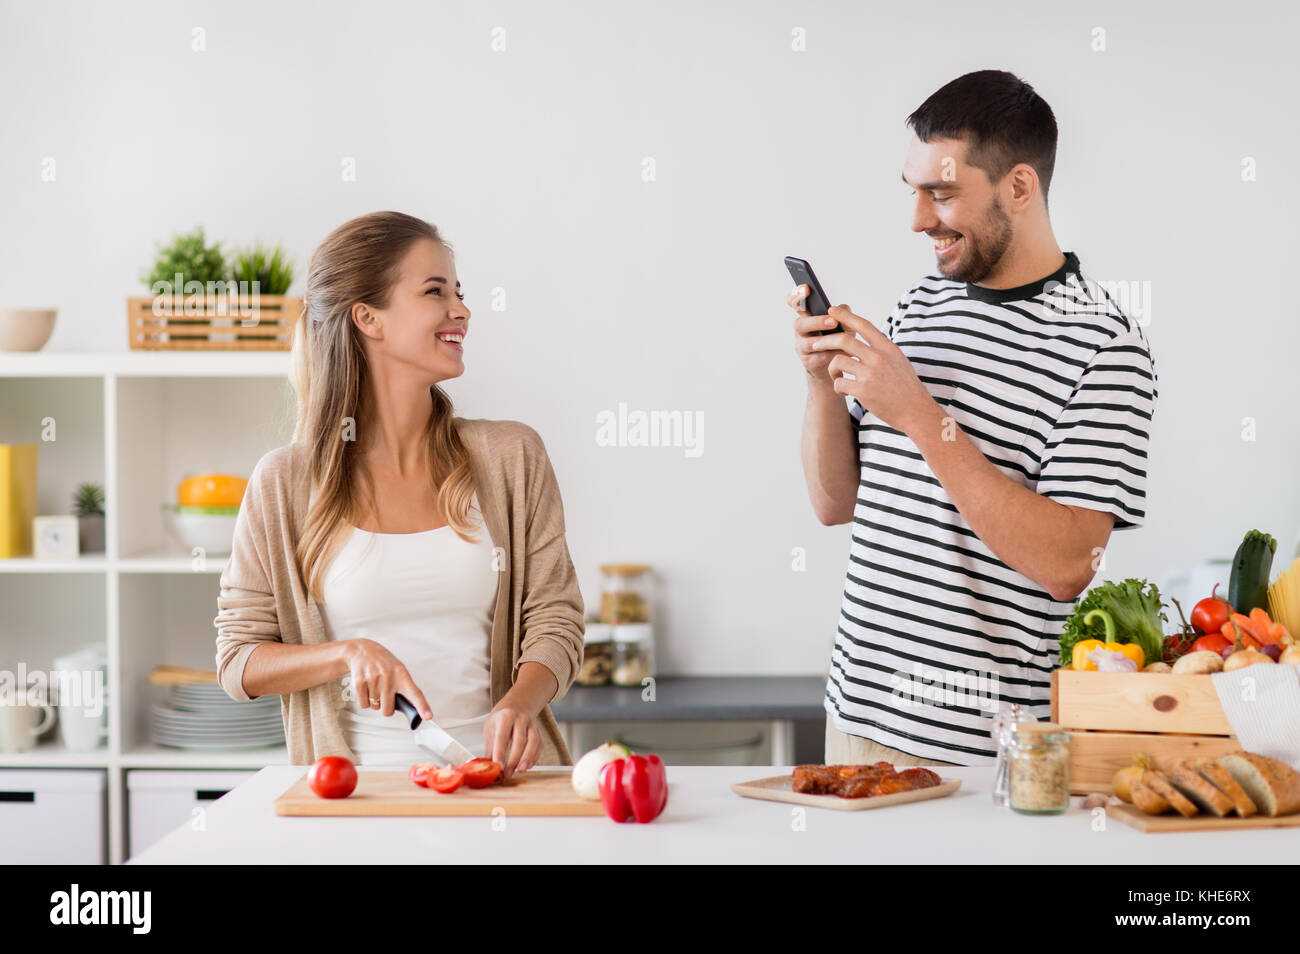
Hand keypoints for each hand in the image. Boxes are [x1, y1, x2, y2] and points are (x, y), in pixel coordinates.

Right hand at [341, 638, 431, 720]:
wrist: (362, 650)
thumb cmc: (383, 663)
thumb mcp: (398, 670)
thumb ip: (404, 688)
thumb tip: (409, 709)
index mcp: (402, 674)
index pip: (415, 693)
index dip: (422, 706)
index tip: (428, 716)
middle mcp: (388, 676)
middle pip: (388, 710)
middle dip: (386, 707)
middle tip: (384, 695)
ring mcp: (373, 679)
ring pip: (375, 707)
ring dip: (374, 701)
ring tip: (375, 686)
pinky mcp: (360, 682)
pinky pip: (363, 704)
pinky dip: (364, 700)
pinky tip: (366, 688)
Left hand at [483, 703, 542, 779]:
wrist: (516, 706)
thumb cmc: (501, 718)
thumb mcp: (490, 728)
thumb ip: (490, 747)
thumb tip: (487, 766)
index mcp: (505, 717)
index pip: (502, 736)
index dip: (500, 752)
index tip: (498, 765)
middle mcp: (520, 719)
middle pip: (520, 739)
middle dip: (514, 759)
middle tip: (508, 772)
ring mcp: (531, 724)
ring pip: (533, 741)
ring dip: (527, 758)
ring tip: (520, 770)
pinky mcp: (538, 731)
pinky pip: (539, 744)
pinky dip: (535, 757)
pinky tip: (528, 765)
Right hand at [787, 284, 843, 383]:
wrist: (836, 365)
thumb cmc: (839, 338)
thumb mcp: (844, 323)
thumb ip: (843, 314)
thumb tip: (842, 309)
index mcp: (807, 316)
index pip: (795, 303)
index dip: (796, 295)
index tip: (805, 288)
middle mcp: (801, 331)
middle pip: (799, 324)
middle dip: (816, 322)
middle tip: (833, 322)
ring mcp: (802, 347)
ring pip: (807, 343)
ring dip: (824, 340)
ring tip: (840, 338)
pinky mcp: (808, 362)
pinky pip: (817, 359)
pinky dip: (831, 355)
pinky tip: (842, 353)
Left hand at [808, 304, 937, 435]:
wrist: (915, 411)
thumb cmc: (906, 387)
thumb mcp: (898, 360)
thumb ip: (881, 349)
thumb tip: (865, 338)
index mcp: (888, 348)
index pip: (864, 325)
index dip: (845, 316)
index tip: (832, 310)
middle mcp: (878, 358)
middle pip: (844, 341)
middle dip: (825, 341)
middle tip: (815, 344)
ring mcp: (870, 374)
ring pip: (837, 361)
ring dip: (832, 369)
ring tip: (837, 377)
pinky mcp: (863, 391)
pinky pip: (839, 383)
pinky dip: (838, 387)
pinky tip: (845, 391)